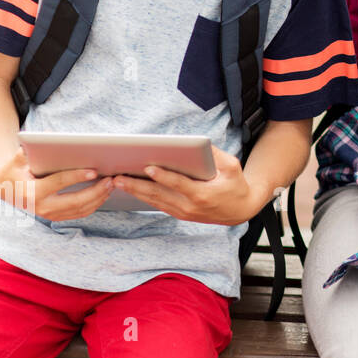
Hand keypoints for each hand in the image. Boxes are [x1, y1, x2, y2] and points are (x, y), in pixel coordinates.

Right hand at [0, 146, 114, 220]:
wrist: (6, 189)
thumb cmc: (15, 169)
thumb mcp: (18, 158)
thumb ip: (30, 148)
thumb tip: (49, 135)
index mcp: (32, 191)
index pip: (58, 183)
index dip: (77, 177)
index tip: (94, 171)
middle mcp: (41, 206)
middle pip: (74, 201)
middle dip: (95, 191)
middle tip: (110, 180)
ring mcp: (49, 214)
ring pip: (80, 210)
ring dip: (99, 198)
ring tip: (111, 185)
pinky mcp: (56, 217)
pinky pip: (79, 213)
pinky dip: (94, 204)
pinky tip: (104, 194)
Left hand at [113, 146, 259, 225]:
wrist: (240, 210)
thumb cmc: (236, 185)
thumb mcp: (232, 167)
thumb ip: (216, 155)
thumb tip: (198, 144)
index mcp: (202, 194)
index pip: (178, 184)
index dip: (163, 176)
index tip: (148, 168)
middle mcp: (190, 206)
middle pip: (159, 195)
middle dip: (137, 185)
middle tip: (118, 177)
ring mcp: (183, 212)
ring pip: (154, 201)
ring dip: (135, 191)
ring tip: (117, 182)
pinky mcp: (180, 214)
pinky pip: (158, 204)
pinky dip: (143, 196)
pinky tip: (131, 188)